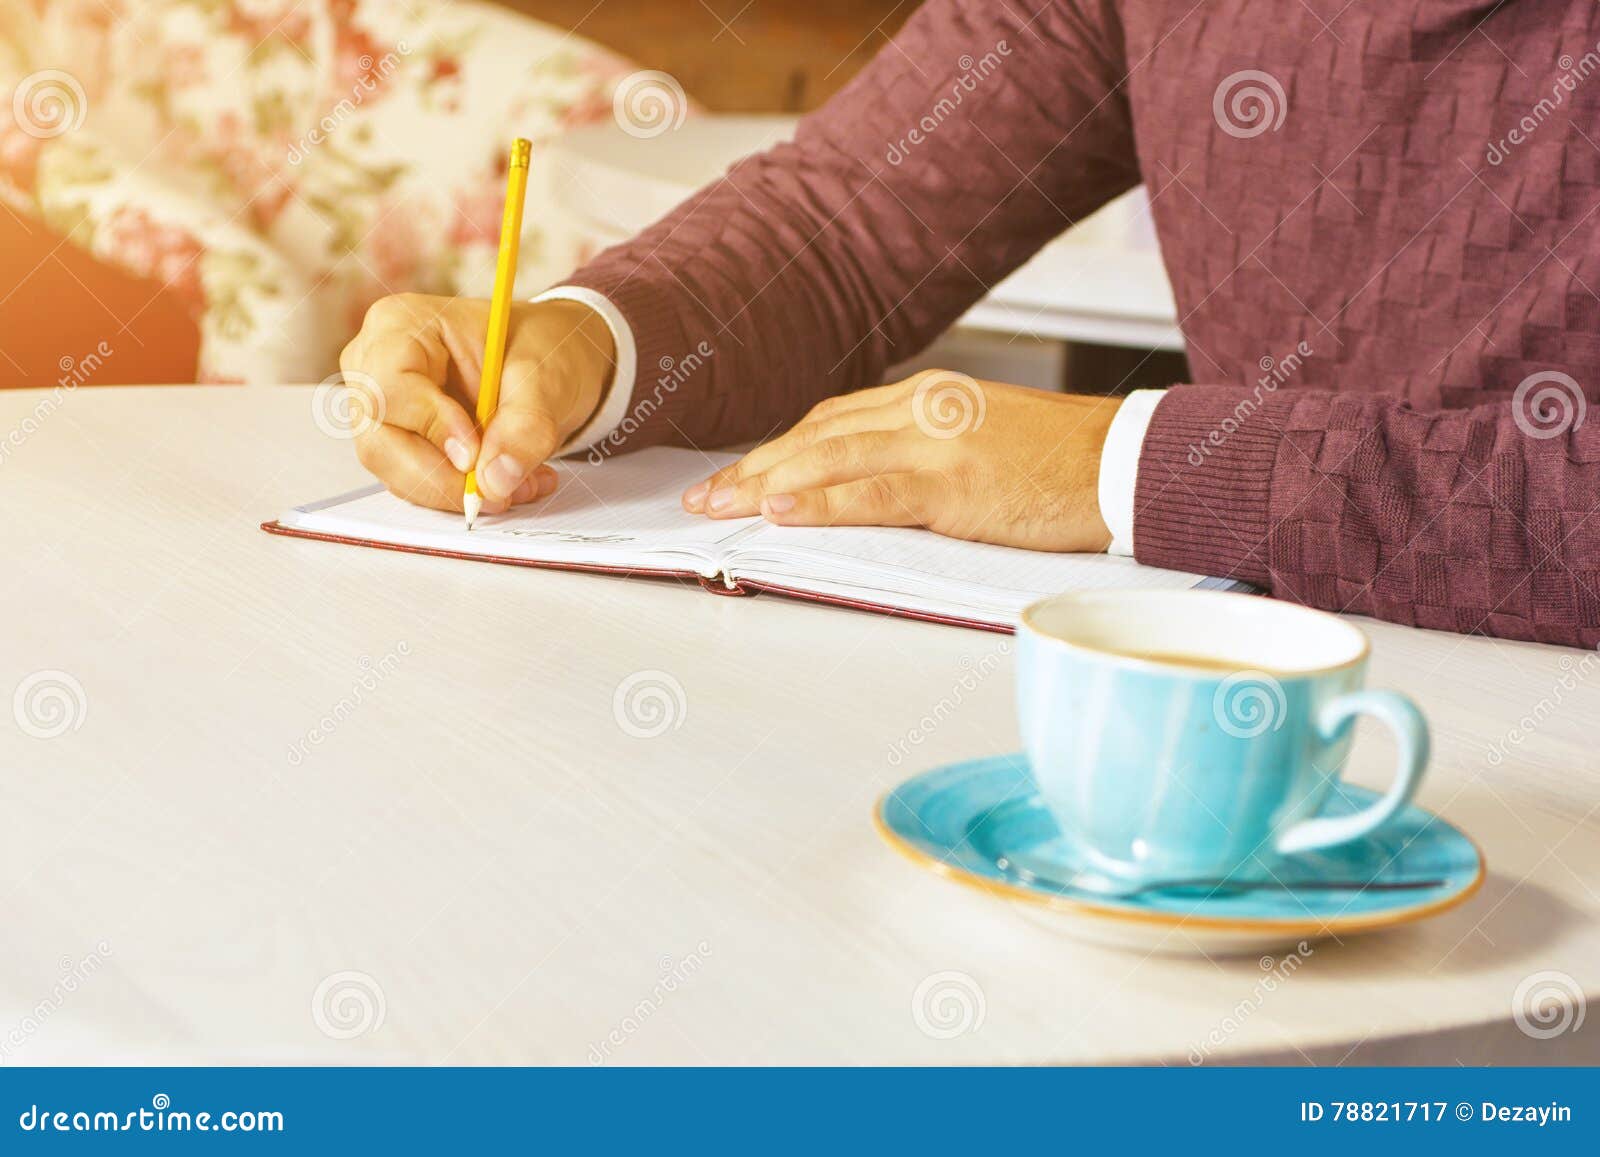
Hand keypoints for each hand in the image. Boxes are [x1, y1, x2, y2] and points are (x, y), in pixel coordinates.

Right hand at [338, 294, 614, 512]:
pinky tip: (505, 481)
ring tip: (520, 484)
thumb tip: (494, 481)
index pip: (388, 388)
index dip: (430, 426)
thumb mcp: (545, 377)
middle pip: (380, 443)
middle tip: (502, 492)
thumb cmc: (537, 347)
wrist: (546, 361)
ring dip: (457, 492)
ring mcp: (378, 408)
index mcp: (399, 324)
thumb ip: (524, 426)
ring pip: (395, 473)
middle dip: (443, 479)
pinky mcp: (395, 442)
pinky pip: (414, 483)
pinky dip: (459, 493)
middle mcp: (373, 365)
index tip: (475, 453)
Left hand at [681, 371, 1120, 551]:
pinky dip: (819, 504)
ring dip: (764, 486)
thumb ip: (929, 446)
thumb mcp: (985, 435)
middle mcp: (923, 411)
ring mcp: (937, 445)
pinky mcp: (955, 485)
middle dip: (752, 468)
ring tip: (718, 509)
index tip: (737, 474)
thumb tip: (875, 478)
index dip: (776, 448)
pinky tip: (779, 514)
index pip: (832, 420)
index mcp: (929, 397)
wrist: (1125, 462)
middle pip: (816, 436)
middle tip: (703, 498)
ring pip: (829, 460)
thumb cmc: (1062, 460)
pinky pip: (871, 494)